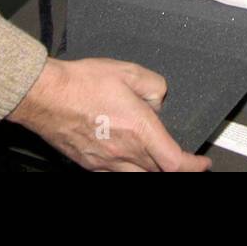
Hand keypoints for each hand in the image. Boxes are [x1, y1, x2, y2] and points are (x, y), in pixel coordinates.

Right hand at [7, 57, 210, 171]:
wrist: (45, 95)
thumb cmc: (81, 83)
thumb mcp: (128, 71)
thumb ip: (154, 86)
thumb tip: (159, 99)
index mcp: (139, 130)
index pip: (176, 163)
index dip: (194, 166)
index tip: (201, 162)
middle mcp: (124, 151)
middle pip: (158, 172)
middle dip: (174, 166)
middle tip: (180, 157)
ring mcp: (105, 162)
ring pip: (137, 174)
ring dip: (151, 167)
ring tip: (155, 155)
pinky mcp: (89, 164)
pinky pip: (116, 172)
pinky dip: (127, 166)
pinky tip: (125, 153)